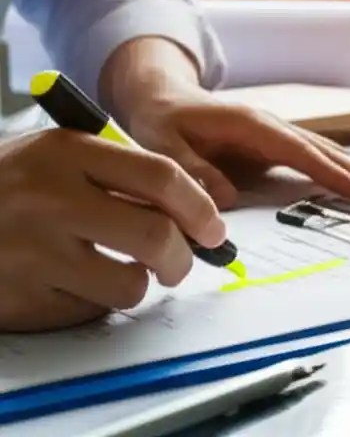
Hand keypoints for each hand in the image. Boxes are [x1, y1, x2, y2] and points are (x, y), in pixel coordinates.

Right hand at [0, 129, 224, 331]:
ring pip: (128, 285)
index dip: (200, 207)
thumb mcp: (53, 157)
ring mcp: (32, 252)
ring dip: (136, 285)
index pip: (160, 176)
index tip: (213, 227)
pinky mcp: (19, 298)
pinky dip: (90, 303)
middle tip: (179, 263)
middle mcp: (50, 198)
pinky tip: (69, 283)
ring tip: (117, 273)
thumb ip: (116, 173)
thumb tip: (194, 212)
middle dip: (181, 257)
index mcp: (66, 152)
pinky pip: (87, 311)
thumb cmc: (7, 187)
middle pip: (155, 236)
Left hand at [101, 38, 349, 208]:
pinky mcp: (277, 144)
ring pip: (327, 151)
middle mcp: (273, 126)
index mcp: (251, 125)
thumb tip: (225, 199)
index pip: (299, 152)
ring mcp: (278, 133)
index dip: (330, 172)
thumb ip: (194, 171)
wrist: (160, 99)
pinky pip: (317, 155)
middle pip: (325, 149)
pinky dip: (345, 164)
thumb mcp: (164, 147)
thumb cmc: (162, 123)